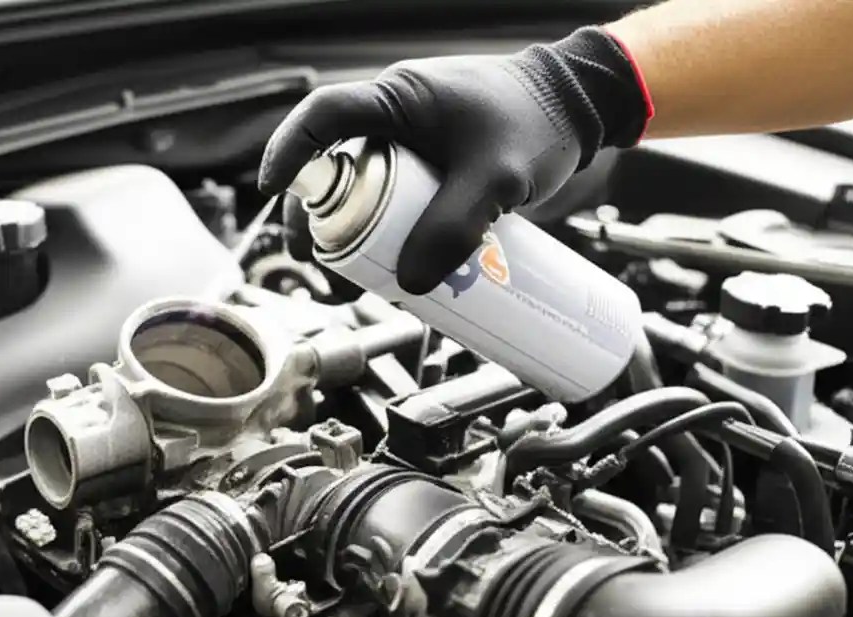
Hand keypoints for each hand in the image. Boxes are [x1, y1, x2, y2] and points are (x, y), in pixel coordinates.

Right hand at [258, 29, 649, 294]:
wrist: (582, 109)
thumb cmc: (540, 121)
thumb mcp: (496, 179)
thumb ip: (455, 227)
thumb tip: (409, 282)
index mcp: (398, 98)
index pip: (323, 116)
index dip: (289, 151)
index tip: (271, 190)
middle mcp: (398, 114)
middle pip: (336, 162)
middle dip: (319, 213)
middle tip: (317, 258)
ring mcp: (415, 139)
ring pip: (365, 184)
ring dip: (355, 225)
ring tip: (355, 271)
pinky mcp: (435, 162)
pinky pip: (397, 195)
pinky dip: (389, 226)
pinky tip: (398, 261)